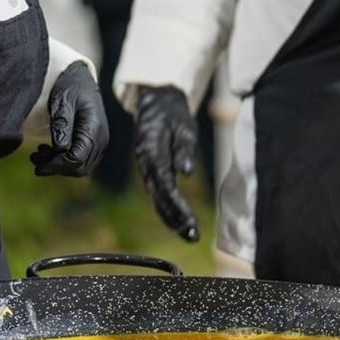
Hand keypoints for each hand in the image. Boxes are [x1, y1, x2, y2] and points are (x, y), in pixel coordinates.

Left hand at [31, 63, 108, 176]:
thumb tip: (60, 148)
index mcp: (93, 128)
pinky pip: (82, 160)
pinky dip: (65, 161)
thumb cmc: (70, 87)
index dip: (56, 165)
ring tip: (38, 154)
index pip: (77, 158)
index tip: (36, 164)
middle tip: (34, 159)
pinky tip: (48, 150)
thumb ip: (61, 123)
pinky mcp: (94, 143)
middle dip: (56, 168)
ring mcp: (100, 142)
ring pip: (81, 167)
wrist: (81, 79)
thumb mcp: (61, 101)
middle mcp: (101, 138)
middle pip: (80, 168)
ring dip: (59, 165)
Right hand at [132, 85, 198, 240]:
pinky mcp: (151, 171)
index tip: (191, 222)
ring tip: (189, 235)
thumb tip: (187, 172)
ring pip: (157, 199)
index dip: (177, 206)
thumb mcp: (184, 126)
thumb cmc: (173, 114)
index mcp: (152, 152)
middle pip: (159, 197)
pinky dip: (168, 210)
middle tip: (192, 237)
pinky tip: (179, 223)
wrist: (156, 103)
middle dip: (175, 219)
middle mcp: (146, 164)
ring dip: (172, 219)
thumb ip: (185, 149)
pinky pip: (158, 194)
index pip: (166, 185)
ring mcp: (147, 169)